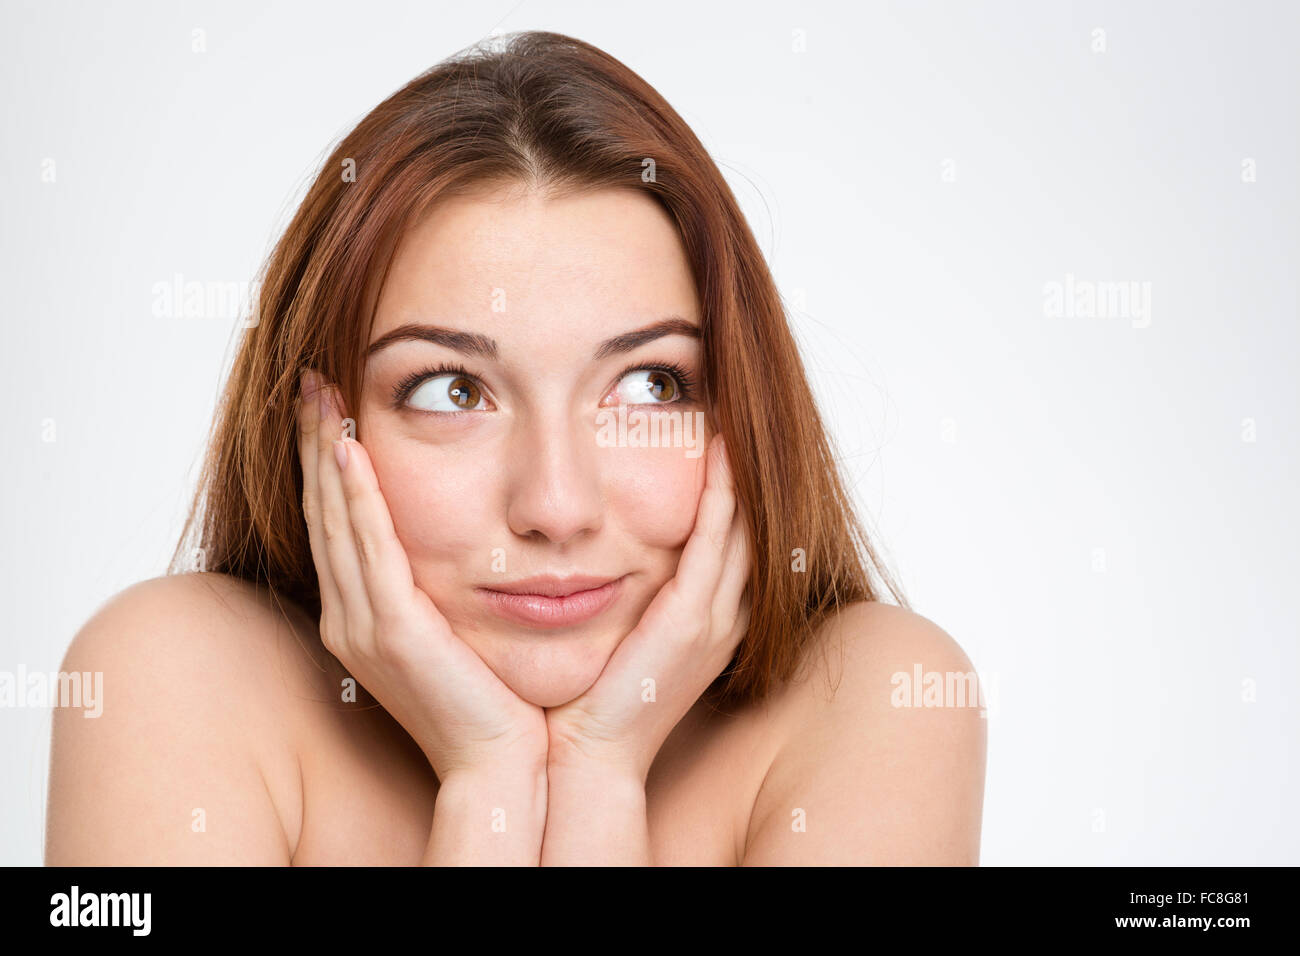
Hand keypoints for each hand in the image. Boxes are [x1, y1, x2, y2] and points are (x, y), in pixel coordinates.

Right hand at [296, 370, 548, 782]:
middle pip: (324, 511)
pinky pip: (368, 551)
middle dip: (317, 442)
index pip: (338, 522)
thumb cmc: (494, 696)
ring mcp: (362, 626)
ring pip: (336, 521)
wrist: (502, 762)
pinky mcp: (391, 633)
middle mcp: (348, 618)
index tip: (331, 405)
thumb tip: (463, 533)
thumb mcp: (457, 627)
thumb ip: (442, 582)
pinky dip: (356, 497)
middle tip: (313, 380)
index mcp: (363, 615)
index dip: (329, 462)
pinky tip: (352, 451)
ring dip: (327, 453)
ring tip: (322, 393)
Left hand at [544, 434, 751, 781]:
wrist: (582, 760)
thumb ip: (620, 593)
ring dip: (743, 469)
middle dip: (750, 469)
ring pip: (746, 525)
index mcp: (708, 620)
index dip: (737, 485)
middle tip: (743, 410)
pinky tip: (720, 451)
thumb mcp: (616, 636)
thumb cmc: (586, 701)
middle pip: (755, 524)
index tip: (723, 433)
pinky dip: (722, 495)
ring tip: (737, 414)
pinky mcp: (690, 621)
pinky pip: (716, 542)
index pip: (735, 537)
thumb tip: (587, 547)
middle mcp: (724, 616)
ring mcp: (713, 619)